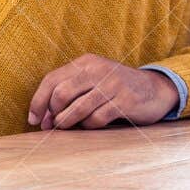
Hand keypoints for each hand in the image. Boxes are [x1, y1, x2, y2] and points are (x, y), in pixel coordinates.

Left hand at [28, 53, 179, 130]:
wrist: (155, 90)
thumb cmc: (116, 88)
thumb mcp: (93, 81)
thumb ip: (69, 93)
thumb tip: (43, 119)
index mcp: (86, 62)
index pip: (51, 80)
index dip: (38, 102)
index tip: (34, 120)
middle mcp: (98, 69)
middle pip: (61, 94)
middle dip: (54, 114)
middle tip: (55, 125)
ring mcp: (113, 84)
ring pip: (77, 109)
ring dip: (68, 123)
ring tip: (71, 127)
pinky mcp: (125, 101)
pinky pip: (97, 119)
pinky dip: (90, 126)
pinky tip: (94, 124)